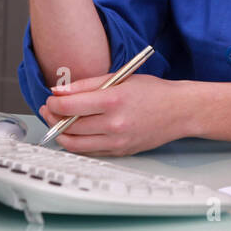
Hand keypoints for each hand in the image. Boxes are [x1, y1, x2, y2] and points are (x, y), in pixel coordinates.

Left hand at [39, 73, 194, 155]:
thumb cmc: (153, 92)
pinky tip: (77, 132)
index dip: (54, 103)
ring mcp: (117, 141)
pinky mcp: (120, 152)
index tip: (51, 99)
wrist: (180, 111)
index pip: (69, 107)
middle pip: (69, 126)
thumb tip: (59, 91)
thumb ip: (87, 84)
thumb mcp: (121, 78)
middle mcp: (114, 124)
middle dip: (53, 117)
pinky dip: (78, 143)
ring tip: (60, 123)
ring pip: (75, 143)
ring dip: (61, 134)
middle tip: (51, 109)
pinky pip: (89, 152)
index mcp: (113, 101)